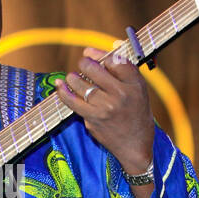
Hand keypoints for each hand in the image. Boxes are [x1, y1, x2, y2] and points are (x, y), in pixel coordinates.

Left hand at [56, 46, 155, 186]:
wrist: (136, 146)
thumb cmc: (137, 115)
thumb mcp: (139, 90)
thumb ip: (124, 72)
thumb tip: (106, 52)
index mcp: (135, 84)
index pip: (114, 60)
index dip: (98, 54)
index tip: (89, 53)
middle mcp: (121, 94)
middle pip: (94, 69)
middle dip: (84, 64)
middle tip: (82, 65)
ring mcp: (106, 108)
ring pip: (81, 84)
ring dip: (73, 77)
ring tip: (73, 77)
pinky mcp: (93, 119)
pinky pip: (73, 102)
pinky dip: (63, 92)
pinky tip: (59, 85)